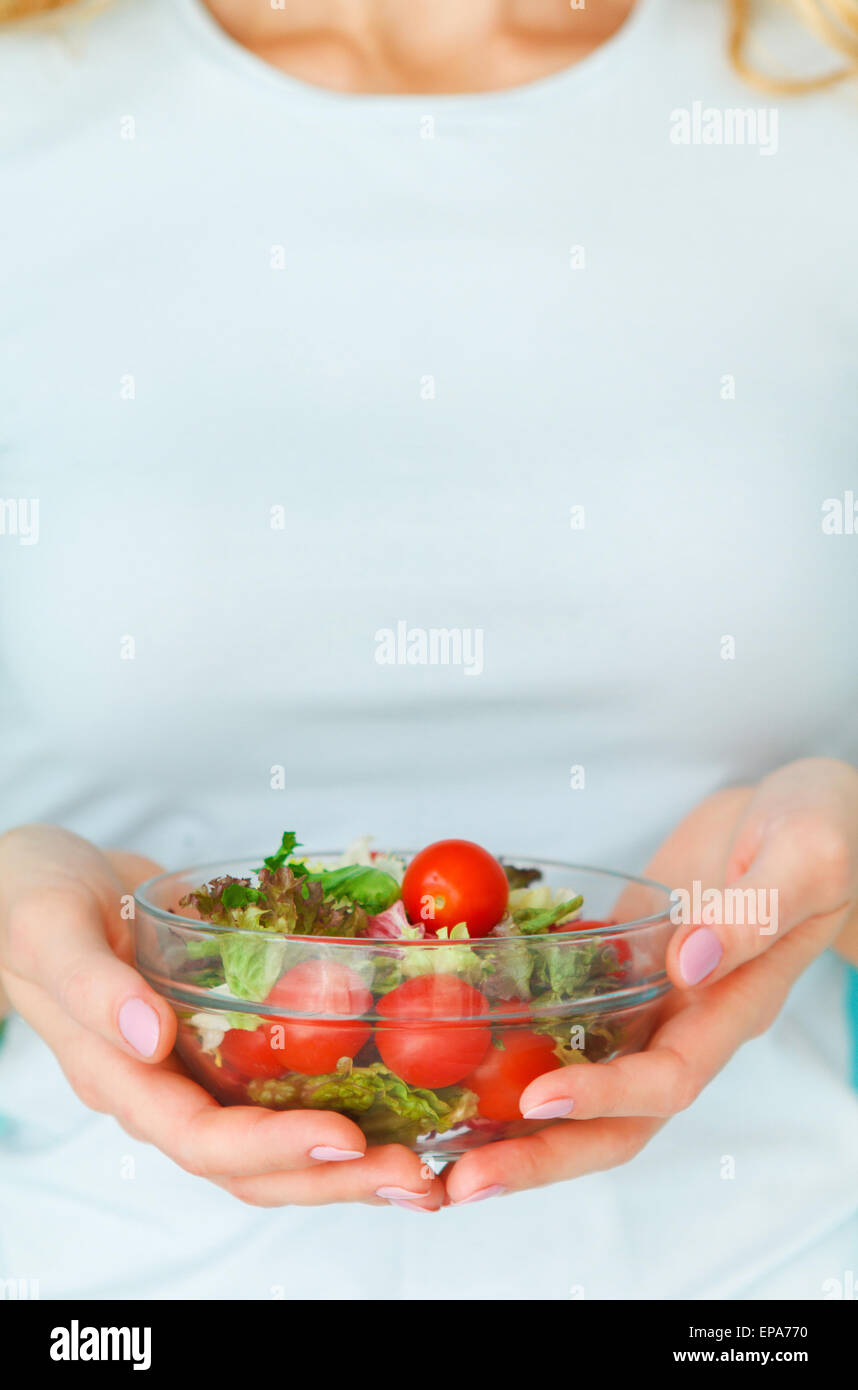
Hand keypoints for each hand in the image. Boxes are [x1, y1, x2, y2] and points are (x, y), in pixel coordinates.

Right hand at [0, 826, 443, 1210]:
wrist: (36, 882)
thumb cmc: (29, 900)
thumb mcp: (50, 928)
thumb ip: (93, 986)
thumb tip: (152, 1037)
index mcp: (118, 1076)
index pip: (201, 1137)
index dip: (274, 1146)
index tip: (346, 1138)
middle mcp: (162, 1087)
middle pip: (252, 1164)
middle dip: (334, 1177)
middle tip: (416, 1177)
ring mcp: (194, 1068)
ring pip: (274, 1140)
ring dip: (348, 1162)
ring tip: (424, 1169)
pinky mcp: (222, 1038)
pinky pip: (282, 1087)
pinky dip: (338, 1102)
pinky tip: (395, 1099)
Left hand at [442, 758, 857, 1205]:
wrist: (798, 806)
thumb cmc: (820, 826)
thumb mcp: (806, 858)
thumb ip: (752, 914)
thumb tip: (687, 960)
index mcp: (736, 1006)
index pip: (669, 1080)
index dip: (605, 1098)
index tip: (538, 1101)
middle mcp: (688, 1019)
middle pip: (615, 1117)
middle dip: (540, 1154)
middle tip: (457, 1182)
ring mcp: (650, 997)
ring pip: (582, 1078)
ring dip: (514, 1119)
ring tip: (438, 1147)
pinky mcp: (620, 965)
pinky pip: (565, 1014)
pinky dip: (515, 1038)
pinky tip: (456, 1049)